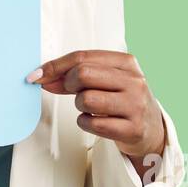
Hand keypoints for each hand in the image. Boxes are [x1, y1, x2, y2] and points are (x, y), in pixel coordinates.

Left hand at [27, 49, 165, 163]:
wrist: (151, 130)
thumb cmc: (122, 100)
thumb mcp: (106, 80)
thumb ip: (75, 75)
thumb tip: (42, 76)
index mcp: (126, 63)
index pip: (82, 57)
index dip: (54, 66)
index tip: (36, 76)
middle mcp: (134, 81)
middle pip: (83, 74)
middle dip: (69, 85)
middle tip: (74, 93)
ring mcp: (135, 105)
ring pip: (86, 100)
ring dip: (79, 106)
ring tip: (90, 109)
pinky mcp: (132, 129)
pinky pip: (92, 124)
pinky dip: (86, 123)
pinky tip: (96, 122)